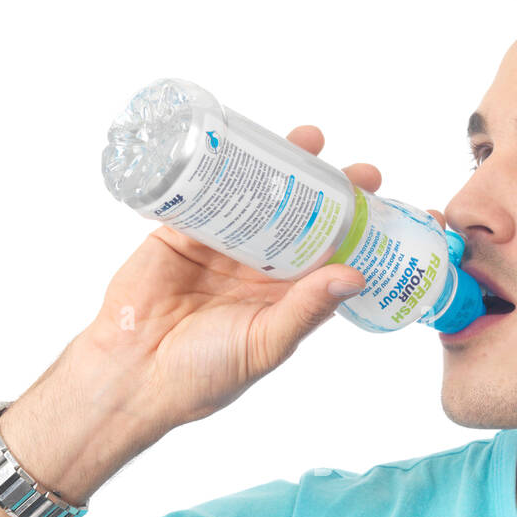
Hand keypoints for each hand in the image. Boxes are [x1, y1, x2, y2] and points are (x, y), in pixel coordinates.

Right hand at [74, 125, 382, 435]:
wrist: (133, 373)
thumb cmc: (203, 375)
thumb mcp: (264, 344)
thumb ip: (306, 310)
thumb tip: (355, 275)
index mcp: (284, 297)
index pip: (329, 255)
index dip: (355, 230)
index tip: (382, 203)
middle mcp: (257, 268)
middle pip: (299, 218)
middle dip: (328, 190)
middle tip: (356, 170)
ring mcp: (220, 247)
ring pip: (256, 197)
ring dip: (281, 168)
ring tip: (309, 140)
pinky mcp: (181, 232)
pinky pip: (206, 193)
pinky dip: (222, 167)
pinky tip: (245, 142)